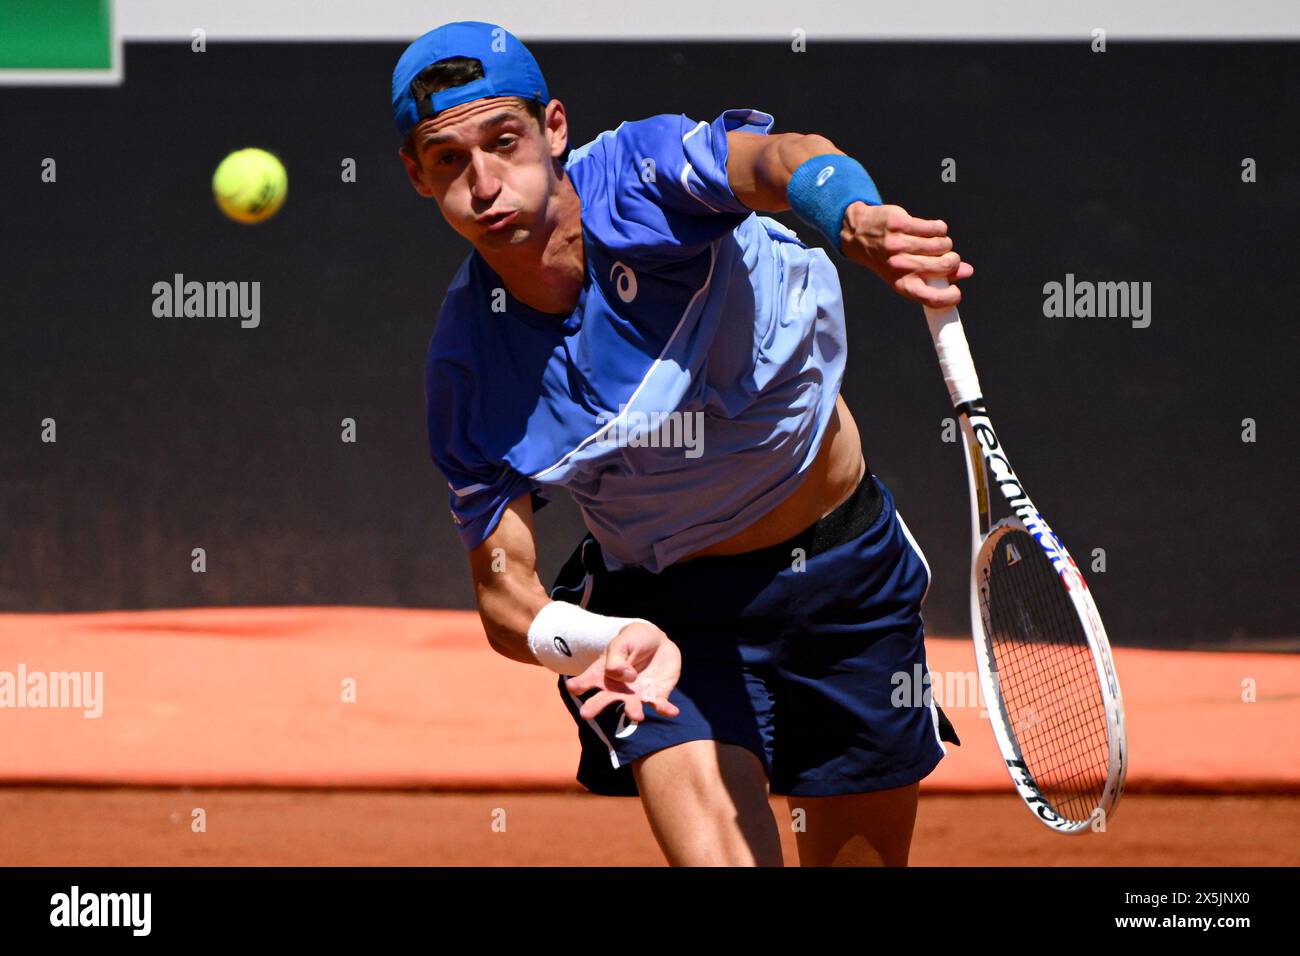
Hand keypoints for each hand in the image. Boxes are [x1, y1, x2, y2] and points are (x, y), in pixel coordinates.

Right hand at [564, 621, 681, 723]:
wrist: (658, 642)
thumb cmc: (634, 641)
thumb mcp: (623, 642)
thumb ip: (617, 658)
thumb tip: (624, 676)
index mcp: (603, 675)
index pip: (585, 682)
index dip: (578, 685)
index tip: (573, 687)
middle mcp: (616, 690)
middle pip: (603, 700)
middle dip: (594, 707)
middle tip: (586, 714)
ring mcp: (636, 695)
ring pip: (632, 707)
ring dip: (633, 712)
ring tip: (636, 716)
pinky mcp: (656, 696)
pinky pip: (660, 706)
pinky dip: (666, 709)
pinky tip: (672, 711)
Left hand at [839, 201, 973, 307]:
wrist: (859, 235)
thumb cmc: (889, 259)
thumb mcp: (908, 274)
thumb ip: (938, 276)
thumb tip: (967, 271)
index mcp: (902, 285)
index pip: (932, 299)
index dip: (951, 296)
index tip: (956, 291)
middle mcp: (900, 267)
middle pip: (944, 266)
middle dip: (953, 260)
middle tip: (947, 257)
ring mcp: (900, 245)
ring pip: (942, 244)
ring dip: (944, 243)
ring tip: (934, 243)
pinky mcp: (901, 224)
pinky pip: (936, 227)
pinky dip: (939, 228)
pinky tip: (930, 230)